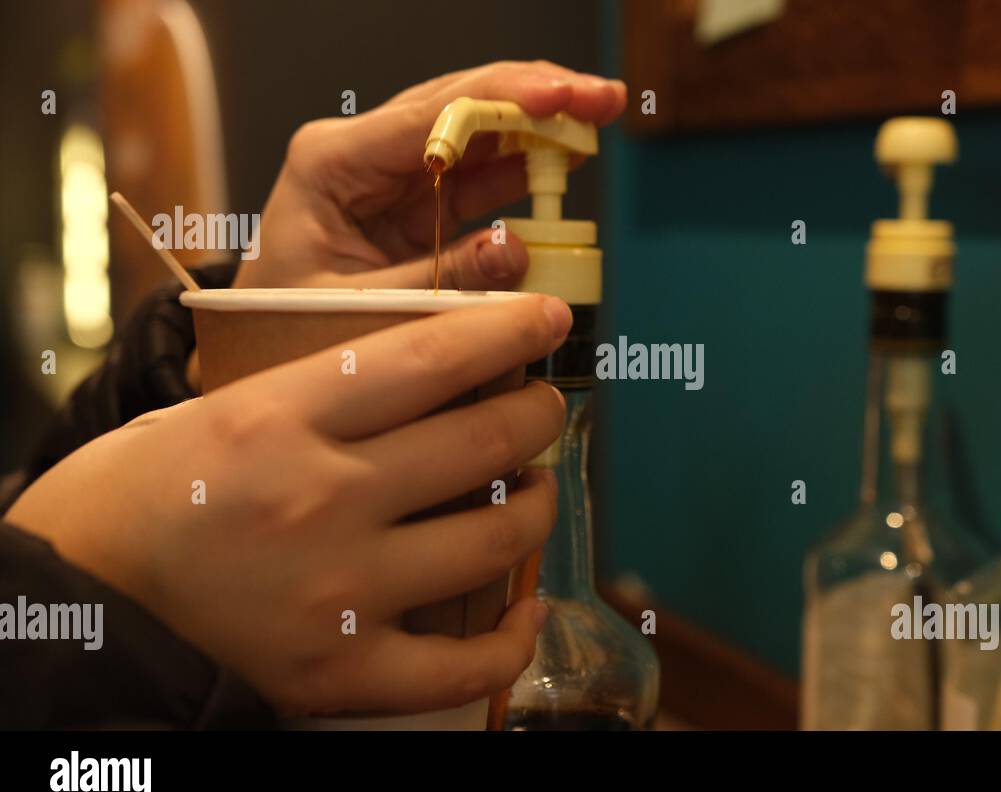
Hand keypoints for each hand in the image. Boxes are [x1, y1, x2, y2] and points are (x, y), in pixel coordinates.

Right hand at [5, 296, 573, 715]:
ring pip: (495, 536)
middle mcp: (321, 496)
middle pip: (482, 438)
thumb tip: (436, 375)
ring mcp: (339, 589)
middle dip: (537, 415)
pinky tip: (522, 609)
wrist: (75, 602)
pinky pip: (466, 661)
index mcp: (281, 416)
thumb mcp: (221, 408)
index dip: (509, 330)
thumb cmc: (140, 493)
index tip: (547, 318)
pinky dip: (513, 635)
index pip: (431, 355)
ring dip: (536, 506)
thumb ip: (324, 391)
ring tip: (532, 491)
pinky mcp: (342, 672)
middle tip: (543, 408)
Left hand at [236, 61, 625, 290]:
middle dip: (538, 95)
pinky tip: (569, 155)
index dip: (505, 100)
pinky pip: (485, 172)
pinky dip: (529, 164)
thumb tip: (518, 250)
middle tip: (602, 98)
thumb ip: (437, 281)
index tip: (561, 100)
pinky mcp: (423, 199)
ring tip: (599, 117)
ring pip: (482, 129)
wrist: (261, 350)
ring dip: (543, 123)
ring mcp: (398, 172)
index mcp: (334, 160)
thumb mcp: (355, 309)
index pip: (433, 113)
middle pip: (464, 102)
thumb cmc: (284, 327)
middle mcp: (367, 152)